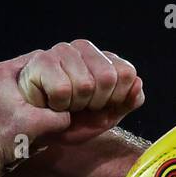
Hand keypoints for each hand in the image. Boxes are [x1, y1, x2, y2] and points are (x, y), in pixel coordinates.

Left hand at [0, 53, 70, 162]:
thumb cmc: (0, 141)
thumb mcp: (36, 127)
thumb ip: (57, 117)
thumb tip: (68, 116)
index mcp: (1, 74)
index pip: (26, 64)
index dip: (38, 74)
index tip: (43, 86)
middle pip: (4, 77)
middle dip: (14, 89)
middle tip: (21, 108)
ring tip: (2, 117)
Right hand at [17, 40, 144, 143]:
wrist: (37, 127)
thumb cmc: (72, 119)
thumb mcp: (106, 116)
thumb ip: (127, 102)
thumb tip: (138, 85)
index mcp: (104, 59)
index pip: (127, 73)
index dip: (116, 99)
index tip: (102, 107)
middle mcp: (85, 49)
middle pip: (108, 78)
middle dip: (95, 104)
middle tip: (81, 107)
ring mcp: (62, 51)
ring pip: (85, 85)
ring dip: (74, 106)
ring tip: (65, 105)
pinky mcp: (42, 60)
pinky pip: (62, 90)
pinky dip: (57, 106)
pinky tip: (50, 103)